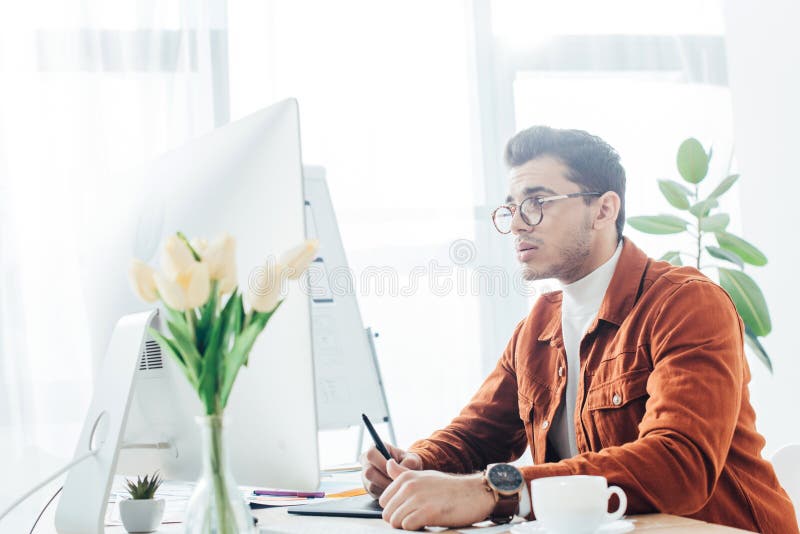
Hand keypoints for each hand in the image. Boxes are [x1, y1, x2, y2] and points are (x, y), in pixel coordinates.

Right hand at [359, 443, 422, 497]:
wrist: (407, 475)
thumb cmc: (408, 463)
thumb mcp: (412, 459)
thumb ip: (409, 462)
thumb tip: (400, 469)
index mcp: (375, 449)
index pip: (371, 454)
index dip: (382, 463)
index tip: (395, 469)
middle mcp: (367, 462)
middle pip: (369, 472)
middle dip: (385, 479)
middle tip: (398, 481)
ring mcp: (365, 476)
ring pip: (371, 485)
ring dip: (386, 488)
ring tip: (398, 486)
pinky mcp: (368, 488)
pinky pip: (374, 493)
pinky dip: (385, 494)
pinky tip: (394, 490)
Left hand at [378, 460, 495, 529]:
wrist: (475, 492)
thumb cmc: (449, 487)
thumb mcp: (424, 476)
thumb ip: (403, 473)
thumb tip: (387, 463)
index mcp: (406, 478)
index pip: (384, 501)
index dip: (395, 509)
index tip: (408, 510)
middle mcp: (409, 486)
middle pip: (387, 514)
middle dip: (399, 520)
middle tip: (416, 518)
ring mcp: (418, 498)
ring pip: (395, 522)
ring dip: (407, 525)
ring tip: (422, 520)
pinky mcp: (428, 512)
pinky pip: (407, 526)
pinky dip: (415, 528)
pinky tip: (427, 523)